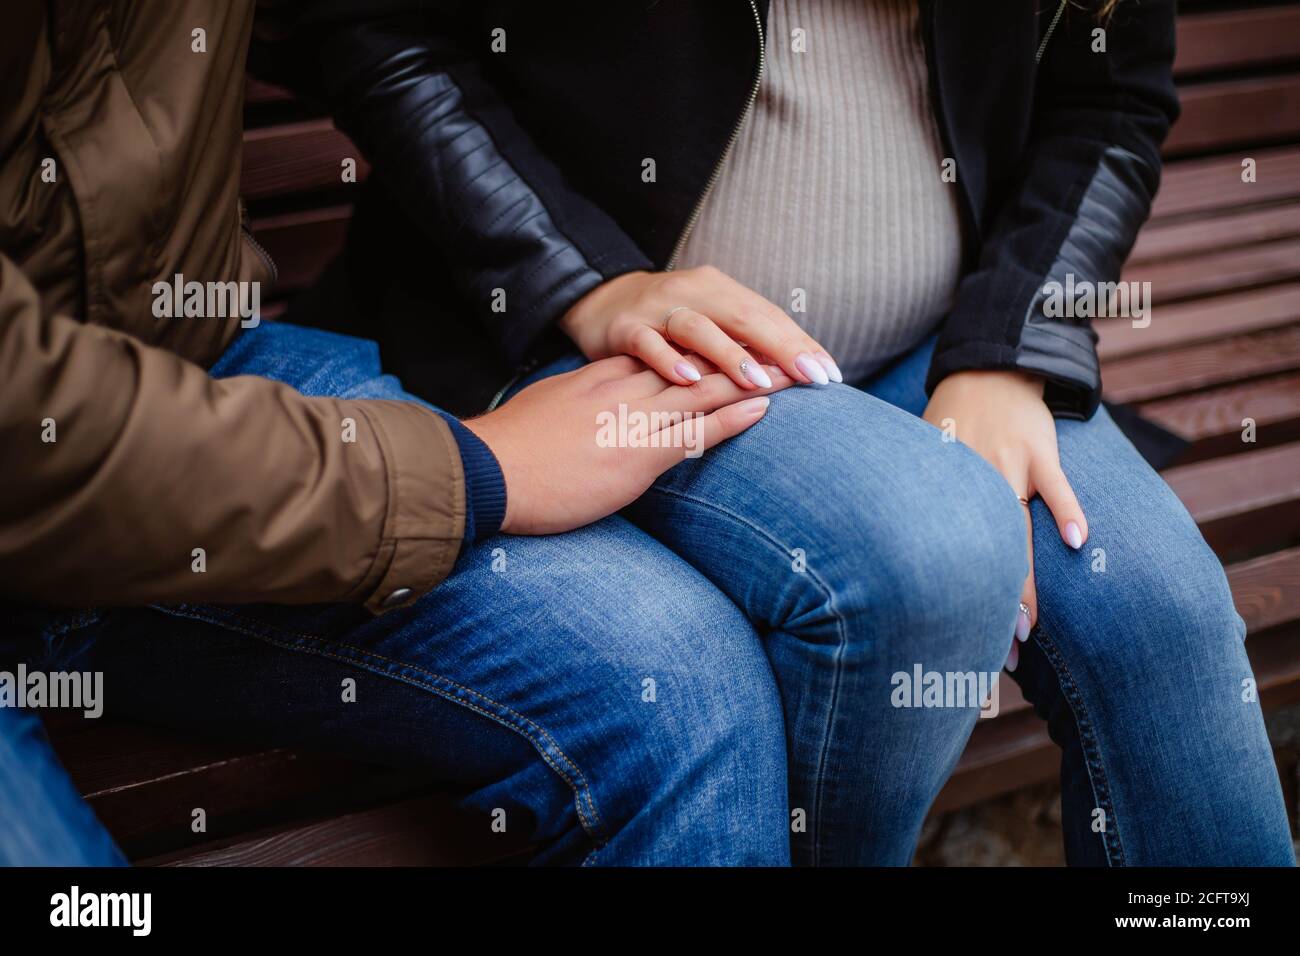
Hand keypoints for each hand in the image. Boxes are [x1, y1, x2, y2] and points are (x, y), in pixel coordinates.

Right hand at [464, 353, 791, 533]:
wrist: (484, 471)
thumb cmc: (506, 455)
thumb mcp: (545, 417)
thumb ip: (574, 411)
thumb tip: (583, 420)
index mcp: (597, 380)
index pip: (660, 356)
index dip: (699, 350)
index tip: (731, 341)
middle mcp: (620, 390)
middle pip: (690, 364)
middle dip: (735, 355)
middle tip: (778, 344)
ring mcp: (631, 418)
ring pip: (702, 389)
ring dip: (748, 378)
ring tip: (788, 368)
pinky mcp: (637, 452)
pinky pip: (697, 430)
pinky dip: (734, 416)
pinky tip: (764, 407)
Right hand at [559, 266, 842, 389]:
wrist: (600, 300)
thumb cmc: (668, 321)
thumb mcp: (710, 321)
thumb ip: (746, 341)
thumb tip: (802, 368)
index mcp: (720, 290)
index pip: (768, 317)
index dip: (799, 344)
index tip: (829, 374)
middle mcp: (693, 293)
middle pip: (742, 318)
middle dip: (778, 349)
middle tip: (808, 378)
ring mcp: (657, 310)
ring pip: (698, 329)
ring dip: (728, 356)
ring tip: (756, 382)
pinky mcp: (625, 329)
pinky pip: (649, 344)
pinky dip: (668, 361)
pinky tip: (688, 380)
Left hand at [922, 370, 1087, 671]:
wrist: (988, 370)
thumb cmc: (952, 425)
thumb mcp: (923, 459)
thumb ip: (919, 502)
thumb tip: (892, 556)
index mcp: (940, 490)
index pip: (945, 555)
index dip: (950, 602)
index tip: (951, 644)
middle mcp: (970, 483)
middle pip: (980, 557)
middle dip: (988, 610)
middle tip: (994, 657)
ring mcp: (1008, 466)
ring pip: (1015, 533)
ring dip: (1023, 585)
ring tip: (1026, 630)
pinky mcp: (1039, 451)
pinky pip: (1056, 487)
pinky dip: (1067, 511)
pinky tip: (1079, 543)